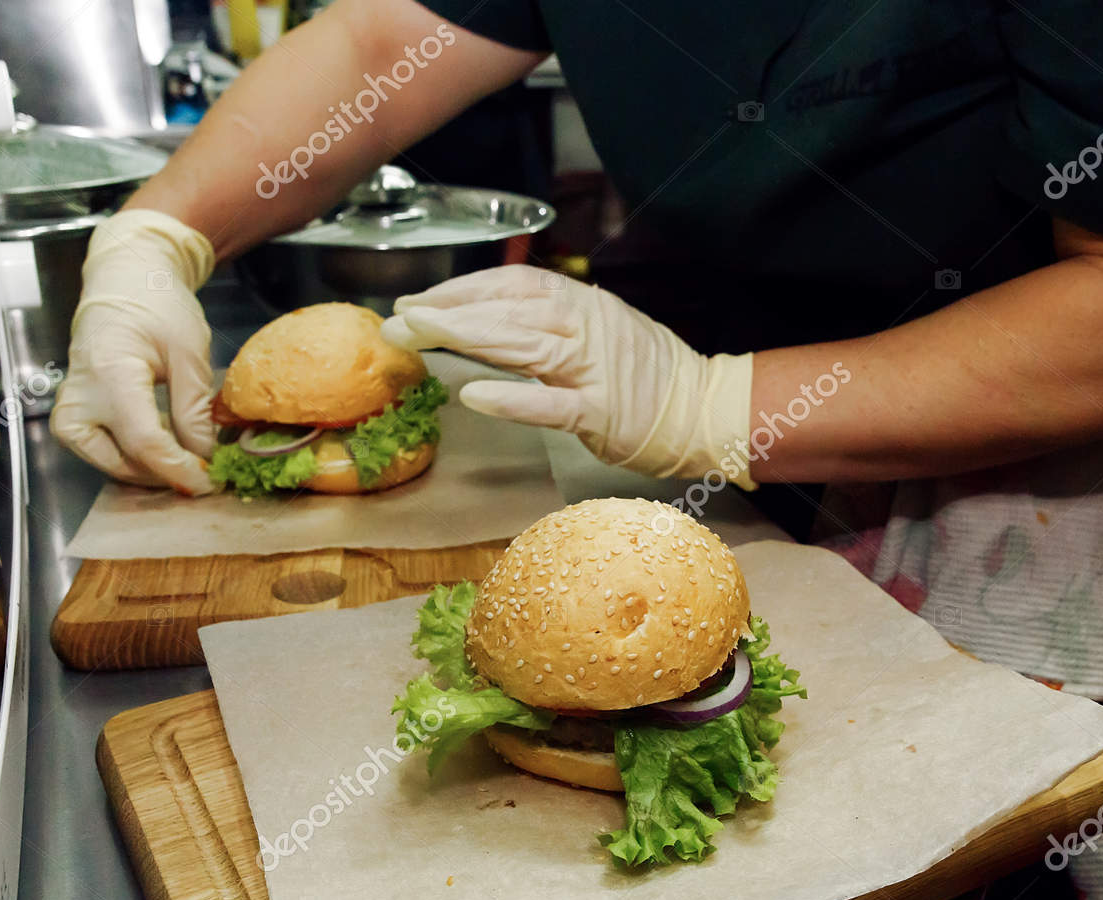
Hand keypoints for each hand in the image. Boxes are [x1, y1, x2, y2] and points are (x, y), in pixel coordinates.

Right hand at [49, 209, 216, 493]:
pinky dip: (134, 461)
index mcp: (110, 375)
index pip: (144, 442)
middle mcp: (79, 398)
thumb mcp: (190, 354)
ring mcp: (68, 411)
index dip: (177, 470)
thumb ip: (194, 410)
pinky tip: (163, 451)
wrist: (124, 283)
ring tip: (185, 459)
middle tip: (204, 473)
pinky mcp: (70, 418)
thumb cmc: (158, 308)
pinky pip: (102, 455)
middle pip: (125, 461)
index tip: (207, 483)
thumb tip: (201, 458)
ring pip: (111, 466)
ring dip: (151, 472)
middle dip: (167, 475)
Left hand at [379, 266, 753, 484]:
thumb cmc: (648, 375)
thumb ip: (553, 322)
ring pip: (522, 346)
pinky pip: (550, 405)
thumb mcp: (601, 329)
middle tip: (397, 320)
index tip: (420, 301)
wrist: (705, 409)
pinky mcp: (601, 413)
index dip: (462, 289)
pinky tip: (472, 398)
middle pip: (507, 311)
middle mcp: (586, 327)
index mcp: (584, 304)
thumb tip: (493, 317)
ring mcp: (594, 369)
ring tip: (419, 338)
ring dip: (465, 339)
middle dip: (447, 313)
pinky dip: (511, 400)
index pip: (513, 284)